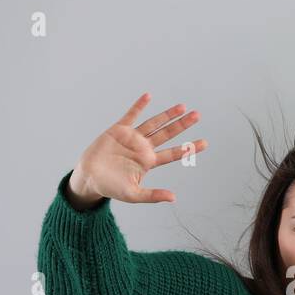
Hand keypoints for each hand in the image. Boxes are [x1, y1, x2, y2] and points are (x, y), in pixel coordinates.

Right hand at [70, 92, 208, 205]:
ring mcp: (132, 137)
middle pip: (167, 134)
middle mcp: (144, 147)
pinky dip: (139, 106)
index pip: (174, 153)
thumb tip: (173, 198)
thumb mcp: (133, 195)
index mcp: (149, 161)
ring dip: (167, 114)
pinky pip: (131, 115)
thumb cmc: (112, 188)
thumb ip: (153, 196)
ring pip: (153, 123)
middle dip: (182, 125)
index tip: (205, 143)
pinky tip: (148, 96)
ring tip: (182, 107)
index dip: (189, 148)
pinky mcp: (118, 130)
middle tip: (197, 115)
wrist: (90, 178)